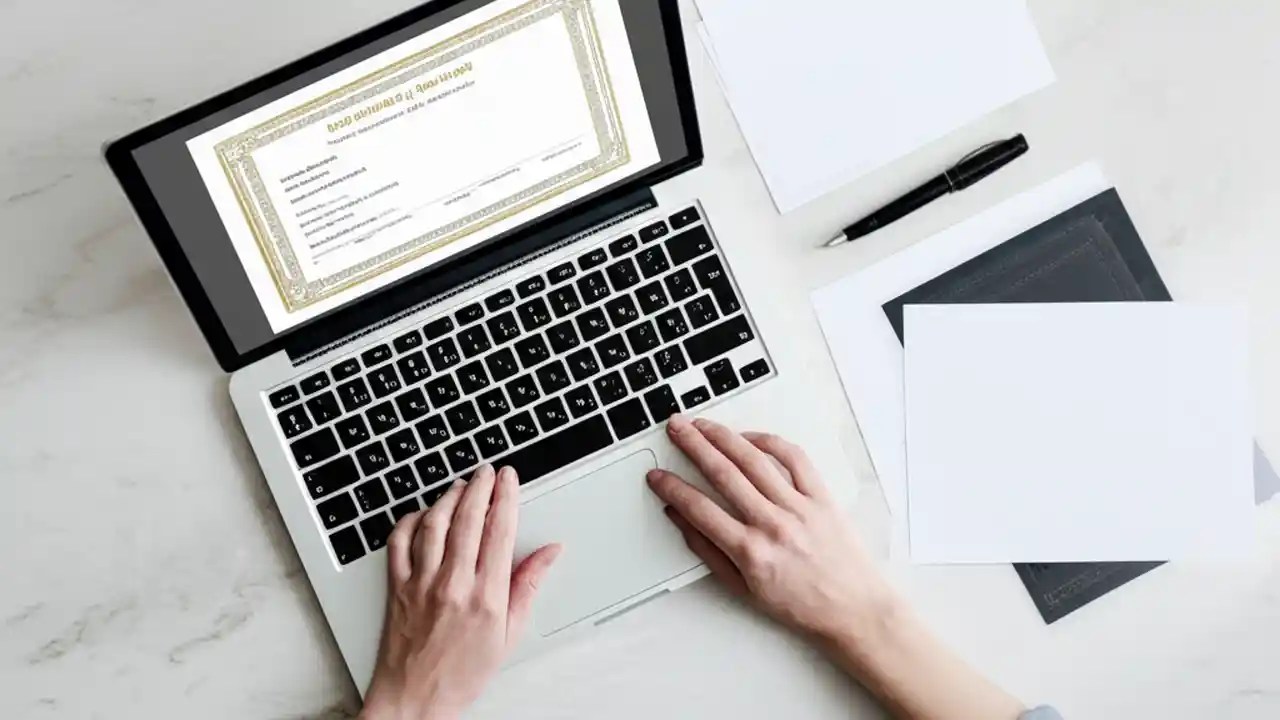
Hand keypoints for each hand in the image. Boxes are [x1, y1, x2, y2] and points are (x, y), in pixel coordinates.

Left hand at [361, 465, 560, 719]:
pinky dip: (411, 521)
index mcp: (486, 595)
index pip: (499, 531)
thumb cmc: (462, 674)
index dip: (506, 497)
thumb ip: (528, 587)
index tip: (509, 479)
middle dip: (480, 487)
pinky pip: (399, 542)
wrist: (415, 701)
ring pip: (434, 524)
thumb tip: (549, 553)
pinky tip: (423, 514)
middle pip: (468, 519)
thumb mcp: (509, 635)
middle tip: (487, 471)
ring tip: (460, 485)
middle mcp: (453, 584)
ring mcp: (421, 583)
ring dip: (448, 497)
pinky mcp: (396, 588)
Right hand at [648, 417, 1025, 719]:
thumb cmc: (802, 605)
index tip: (657, 476)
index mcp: (750, 551)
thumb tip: (681, 521)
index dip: (672, 487)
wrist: (853, 609)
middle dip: (693, 445)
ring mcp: (799, 507)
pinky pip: (794, 459)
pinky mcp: (822, 497)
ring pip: (754, 460)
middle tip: (676, 428)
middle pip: (723, 473)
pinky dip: (770, 442)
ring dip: (724, 436)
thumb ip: (708, 552)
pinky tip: (750, 437)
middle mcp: (773, 524)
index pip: (699, 509)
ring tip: (704, 424)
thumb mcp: (743, 590)